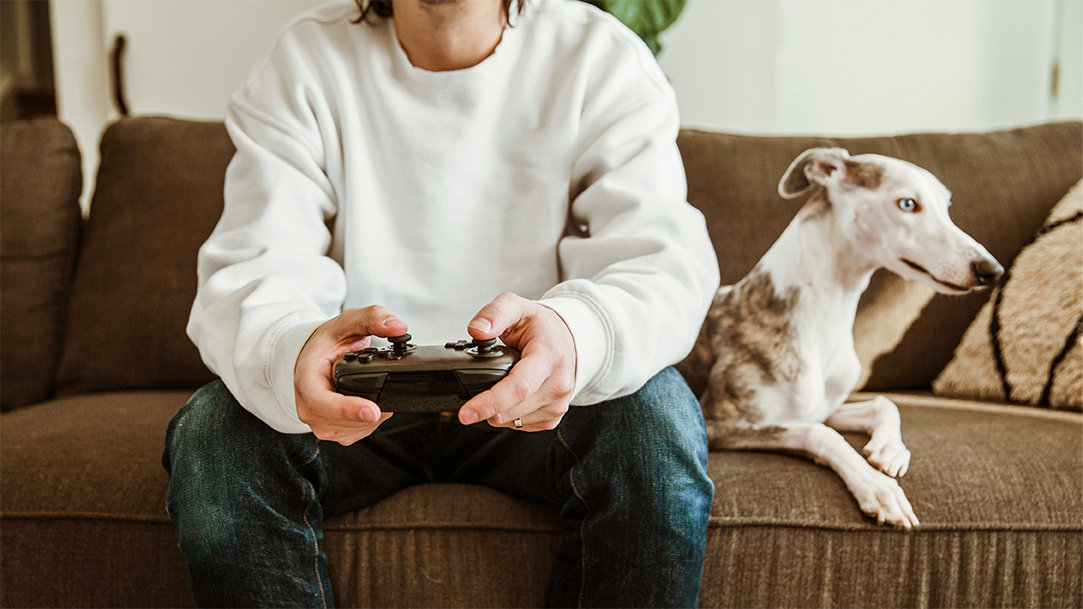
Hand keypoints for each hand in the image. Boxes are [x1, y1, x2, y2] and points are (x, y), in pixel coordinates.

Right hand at [294, 305, 407, 444]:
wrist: (318, 356)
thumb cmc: (329, 342)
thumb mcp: (348, 322)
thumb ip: (373, 318)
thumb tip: (398, 327)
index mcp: (305, 379)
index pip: (321, 402)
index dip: (347, 410)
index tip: (373, 411)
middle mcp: (308, 405)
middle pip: (340, 421)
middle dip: (369, 413)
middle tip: (388, 398)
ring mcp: (319, 421)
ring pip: (351, 430)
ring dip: (372, 418)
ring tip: (377, 397)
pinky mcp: (332, 429)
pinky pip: (356, 433)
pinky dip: (370, 422)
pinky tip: (372, 405)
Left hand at [460, 292, 575, 430]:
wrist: (568, 340)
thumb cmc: (541, 326)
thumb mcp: (516, 306)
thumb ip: (494, 314)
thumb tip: (477, 330)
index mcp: (549, 356)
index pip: (518, 387)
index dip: (489, 403)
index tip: (466, 413)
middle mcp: (559, 384)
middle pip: (511, 409)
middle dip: (484, 405)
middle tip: (474, 389)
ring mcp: (558, 403)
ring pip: (512, 421)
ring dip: (496, 410)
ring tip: (500, 384)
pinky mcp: (554, 417)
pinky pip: (519, 425)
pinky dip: (508, 414)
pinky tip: (511, 396)